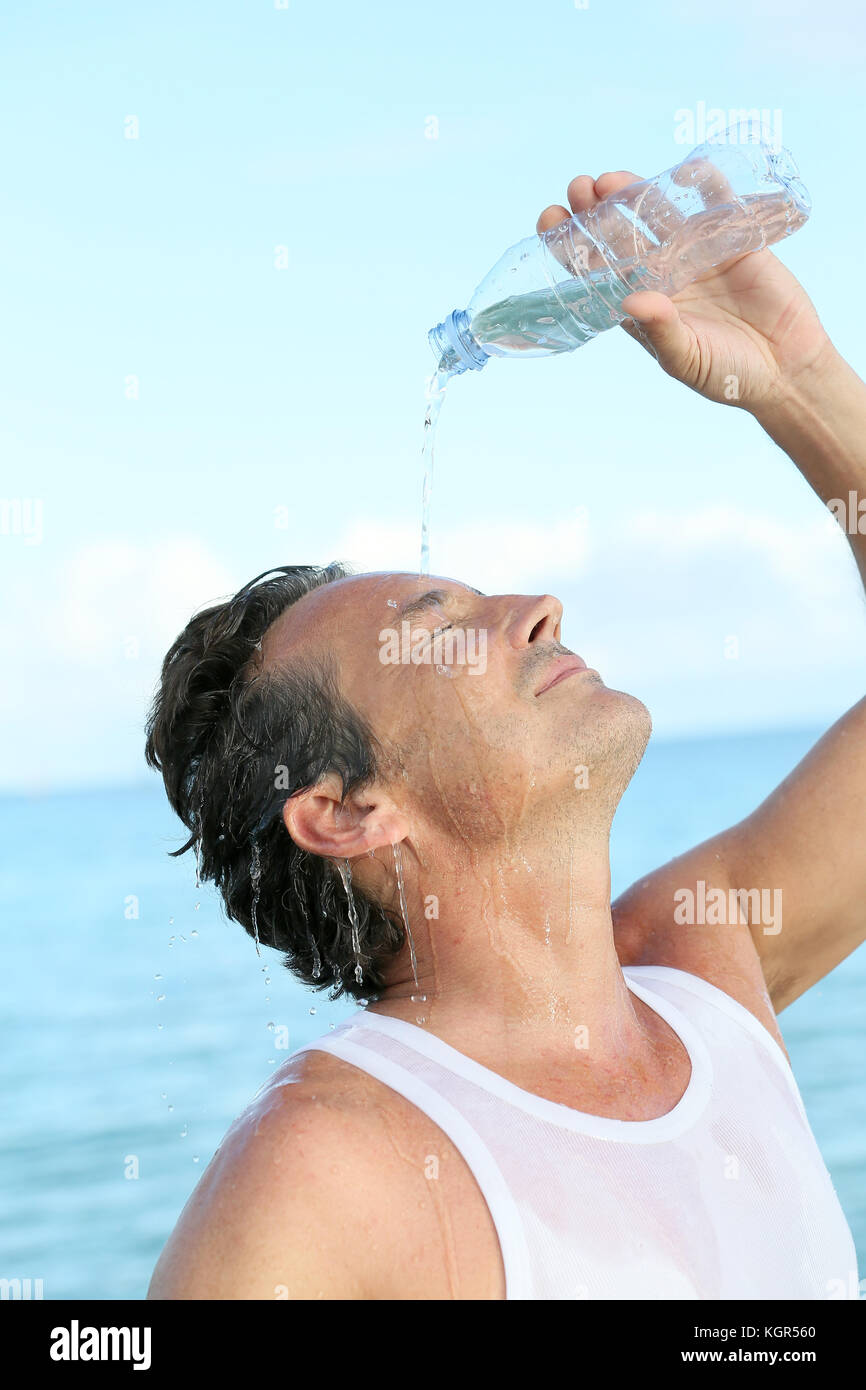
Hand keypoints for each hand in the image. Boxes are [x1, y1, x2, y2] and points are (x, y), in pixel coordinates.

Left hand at [537, 170, 832, 412]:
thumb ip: (660, 330)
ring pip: (660, 215)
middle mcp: (663, 275)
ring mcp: (697, 255)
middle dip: (597, 211)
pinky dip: (704, 184)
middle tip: (578, 187)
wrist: (787, 370)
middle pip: (621, 235)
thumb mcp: (688, 358)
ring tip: (609, 180)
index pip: (596, 270)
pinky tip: (684, 172)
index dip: (570, 244)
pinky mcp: (734, 241)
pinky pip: (717, 204)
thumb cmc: (728, 374)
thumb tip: (630, 300)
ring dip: (635, 194)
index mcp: (641, 305)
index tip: (549, 219)